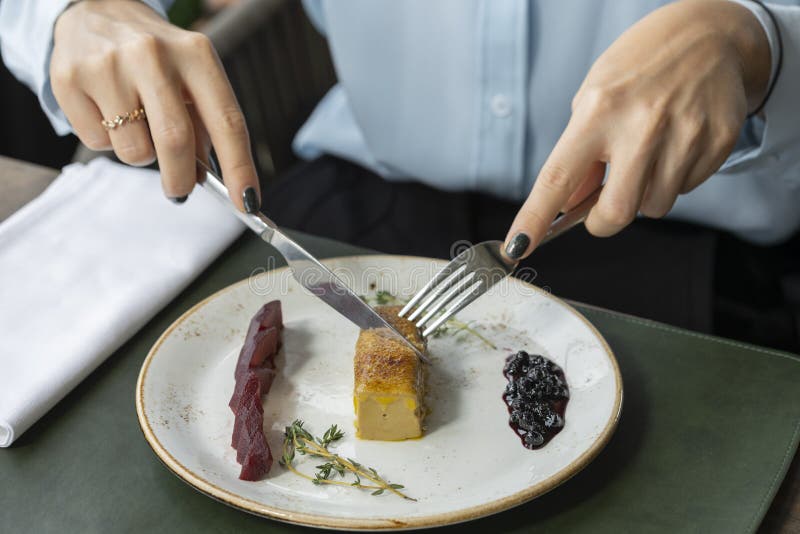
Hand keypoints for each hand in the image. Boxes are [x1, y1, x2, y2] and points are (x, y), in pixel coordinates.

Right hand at [51, 0, 259, 210]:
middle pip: (176, 142)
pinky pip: (97, 142)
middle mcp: (153, 54)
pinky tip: (107, 110)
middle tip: (180, 191)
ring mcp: (109, 65)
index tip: (247, 202)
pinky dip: (107, 141)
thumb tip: (205, 178)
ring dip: (140, 155)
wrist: (96, 10)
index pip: (227, 121)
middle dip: (181, 180)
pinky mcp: (70, 78)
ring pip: (134, 151)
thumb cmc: (158, 58)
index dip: (240, 167)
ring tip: (136, 125)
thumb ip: (205, 126)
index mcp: (196, 54)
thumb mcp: (192, 79)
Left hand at [503, 0, 769, 259]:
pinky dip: (675, 179)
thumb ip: (579, 153)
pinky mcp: (718, 139)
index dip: (534, 219)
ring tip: (647, 156)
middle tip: (602, 206)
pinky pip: (687, 189)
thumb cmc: (638, 68)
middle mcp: (641, 124)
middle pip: (616, 212)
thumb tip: (570, 205)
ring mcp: (684, 133)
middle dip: (603, 221)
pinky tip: (675, 144)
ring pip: (654, 206)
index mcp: (599, 111)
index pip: (558, 179)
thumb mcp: (594, 98)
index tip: (516, 247)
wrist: (707, 33)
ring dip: (643, 196)